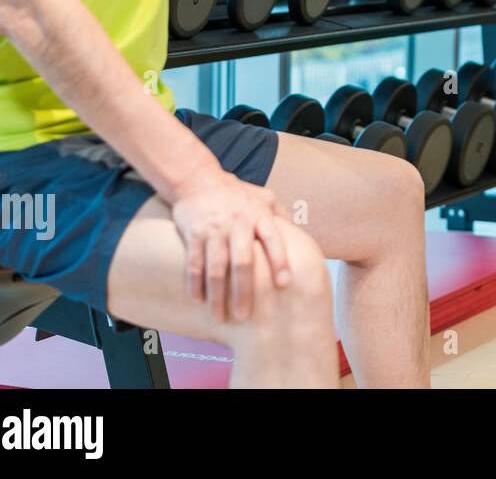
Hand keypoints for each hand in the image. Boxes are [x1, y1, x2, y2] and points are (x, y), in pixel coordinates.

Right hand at [171, 170, 291, 322]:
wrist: (197, 178)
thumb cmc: (235, 193)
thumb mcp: (263, 197)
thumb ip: (281, 215)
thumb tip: (301, 236)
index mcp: (259, 215)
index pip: (273, 239)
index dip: (280, 261)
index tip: (285, 283)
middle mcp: (238, 223)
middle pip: (242, 262)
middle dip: (244, 291)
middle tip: (245, 316)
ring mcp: (214, 229)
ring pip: (216, 268)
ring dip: (218, 295)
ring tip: (220, 317)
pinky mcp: (194, 234)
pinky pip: (195, 263)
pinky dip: (196, 284)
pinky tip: (199, 300)